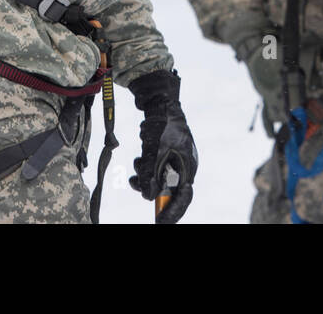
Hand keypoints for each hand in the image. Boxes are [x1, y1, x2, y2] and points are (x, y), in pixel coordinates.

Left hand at [128, 70, 197, 223]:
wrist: (159, 99)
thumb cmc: (162, 123)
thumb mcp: (154, 151)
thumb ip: (150, 175)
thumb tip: (148, 196)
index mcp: (188, 165)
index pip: (184, 196)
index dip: (173, 212)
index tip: (160, 222)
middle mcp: (184, 163)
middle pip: (169, 187)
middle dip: (150, 187)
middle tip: (135, 185)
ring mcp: (175, 156)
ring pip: (159, 176)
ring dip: (145, 174)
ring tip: (135, 164)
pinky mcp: (166, 150)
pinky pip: (155, 166)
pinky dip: (145, 165)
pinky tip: (138, 157)